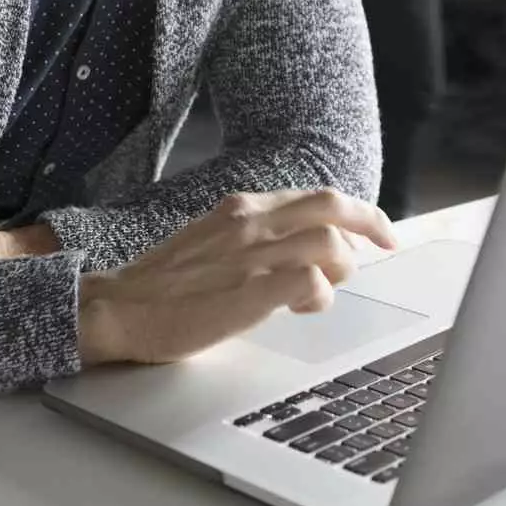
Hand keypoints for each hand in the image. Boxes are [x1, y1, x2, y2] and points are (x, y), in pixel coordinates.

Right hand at [77, 189, 398, 366]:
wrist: (117, 308)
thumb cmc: (162, 286)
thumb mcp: (212, 241)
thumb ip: (254, 239)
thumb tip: (299, 253)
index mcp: (241, 208)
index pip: (315, 196)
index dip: (356, 211)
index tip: (376, 230)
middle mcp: (250, 223)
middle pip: (331, 205)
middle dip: (370, 223)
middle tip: (388, 245)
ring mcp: (250, 257)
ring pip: (329, 243)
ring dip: (340, 268)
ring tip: (322, 293)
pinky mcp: (249, 293)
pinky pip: (310, 281)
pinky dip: (320, 294)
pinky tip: (301, 309)